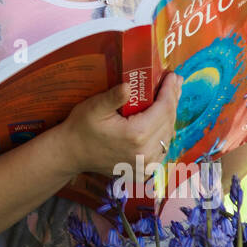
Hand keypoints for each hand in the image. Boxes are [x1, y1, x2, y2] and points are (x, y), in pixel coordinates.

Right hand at [57, 71, 183, 176]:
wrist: (72, 153)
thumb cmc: (81, 127)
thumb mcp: (95, 107)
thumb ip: (113, 97)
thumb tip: (129, 86)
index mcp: (136, 134)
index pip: (163, 109)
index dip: (170, 91)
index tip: (172, 76)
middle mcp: (145, 152)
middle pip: (169, 121)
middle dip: (173, 100)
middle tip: (175, 82)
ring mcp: (146, 164)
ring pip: (168, 135)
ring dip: (170, 116)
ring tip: (170, 97)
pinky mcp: (144, 170)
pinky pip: (162, 148)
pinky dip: (164, 132)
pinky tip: (162, 119)